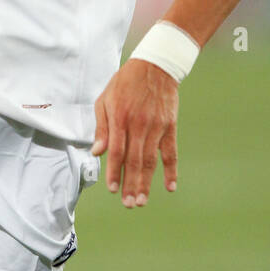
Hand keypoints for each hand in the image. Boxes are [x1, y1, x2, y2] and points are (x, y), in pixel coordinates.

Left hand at [91, 59, 178, 207]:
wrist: (156, 66)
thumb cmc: (125, 83)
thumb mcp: (105, 100)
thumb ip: (101, 127)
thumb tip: (97, 152)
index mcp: (120, 119)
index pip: (116, 151)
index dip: (114, 172)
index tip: (112, 189)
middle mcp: (139, 125)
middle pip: (134, 160)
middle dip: (130, 184)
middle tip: (128, 204)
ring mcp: (156, 127)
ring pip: (151, 160)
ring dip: (146, 183)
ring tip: (141, 201)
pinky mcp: (170, 127)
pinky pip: (171, 152)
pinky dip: (171, 170)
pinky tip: (170, 187)